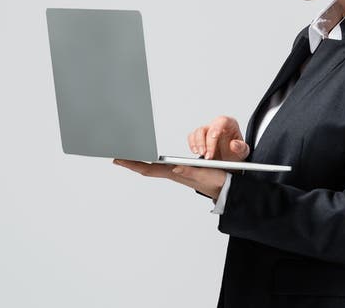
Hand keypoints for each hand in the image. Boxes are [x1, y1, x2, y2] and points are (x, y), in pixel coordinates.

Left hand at [112, 158, 226, 200]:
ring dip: (140, 162)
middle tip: (118, 155)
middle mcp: (172, 172)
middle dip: (132, 162)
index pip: (149, 168)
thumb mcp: (204, 174)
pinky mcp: (181, 170)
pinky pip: (161, 166)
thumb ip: (190, 171)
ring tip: (129, 156)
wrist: (226, 188)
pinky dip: (151, 161)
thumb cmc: (216, 181)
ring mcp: (176, 172)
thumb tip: (174, 168)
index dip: (133, 164)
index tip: (119, 159)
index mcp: (175, 173)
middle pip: (147, 167)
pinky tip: (149, 158)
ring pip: (153, 167)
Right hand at [188, 115, 249, 160]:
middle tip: (207, 155)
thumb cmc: (237, 153)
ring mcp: (208, 131)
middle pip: (207, 128)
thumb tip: (234, 144)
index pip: (222, 121)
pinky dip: (192, 144)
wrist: (231, 161)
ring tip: (202, 154)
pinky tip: (196, 151)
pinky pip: (192, 137)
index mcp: (230, 124)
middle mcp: (217, 126)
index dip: (216, 128)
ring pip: (198, 132)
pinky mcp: (200, 138)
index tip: (213, 138)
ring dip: (198, 144)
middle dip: (205, 142)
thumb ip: (241, 147)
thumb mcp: (243, 152)